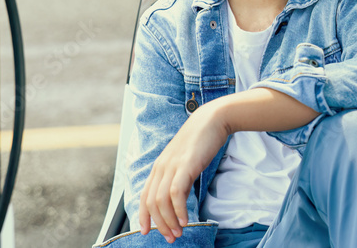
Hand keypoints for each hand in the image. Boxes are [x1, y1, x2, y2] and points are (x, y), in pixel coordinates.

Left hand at [139, 103, 228, 242]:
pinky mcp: (185, 165)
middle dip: (159, 224)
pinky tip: (186, 220)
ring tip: (179, 232)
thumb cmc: (200, 140)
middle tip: (170, 237)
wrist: (212, 120)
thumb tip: (179, 199)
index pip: (145, 196)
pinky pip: (176, 193)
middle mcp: (161, 167)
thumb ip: (179, 177)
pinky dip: (179, 210)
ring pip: (162, 201)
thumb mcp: (184, 161)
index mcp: (159, 166)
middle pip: (151, 202)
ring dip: (169, 221)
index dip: (144, 216)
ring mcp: (172, 166)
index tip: (146, 231)